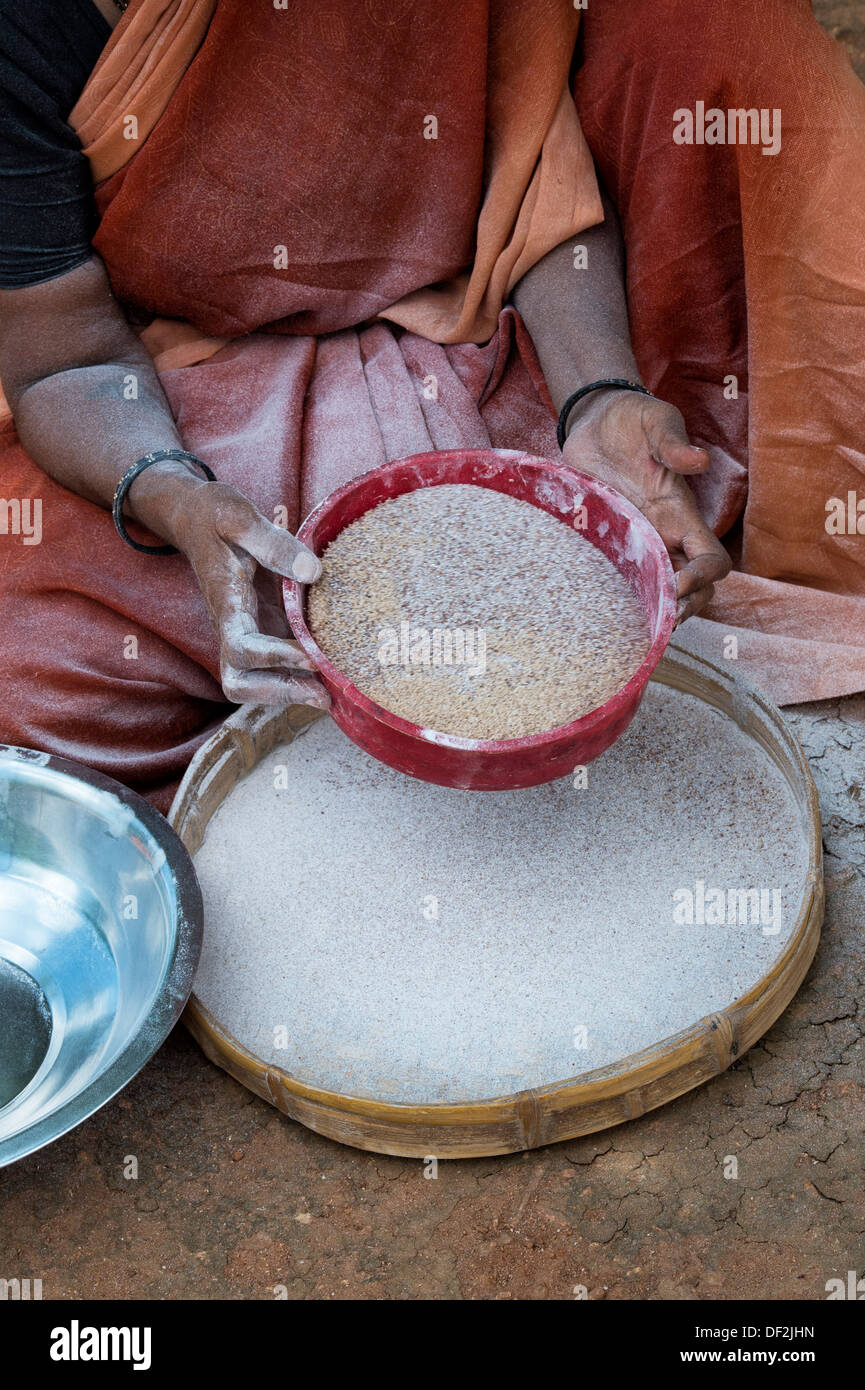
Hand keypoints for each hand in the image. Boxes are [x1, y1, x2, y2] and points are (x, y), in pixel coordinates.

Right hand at [131, 465, 330, 706]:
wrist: (193, 518)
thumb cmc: (212, 516)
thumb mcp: (238, 517)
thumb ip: (273, 543)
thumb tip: (313, 571)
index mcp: (225, 604)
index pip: (241, 648)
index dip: (274, 659)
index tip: (311, 656)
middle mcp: (232, 627)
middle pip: (240, 682)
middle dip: (279, 692)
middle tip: (323, 695)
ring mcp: (245, 631)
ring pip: (255, 681)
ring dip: (291, 691)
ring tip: (334, 691)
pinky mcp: (260, 628)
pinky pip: (275, 665)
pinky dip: (299, 675)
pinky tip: (331, 671)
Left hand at [561, 389, 730, 622]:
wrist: (594, 419)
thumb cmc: (631, 419)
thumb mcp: (655, 421)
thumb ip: (672, 443)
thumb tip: (700, 461)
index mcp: (682, 514)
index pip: (711, 558)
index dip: (704, 577)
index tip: (680, 584)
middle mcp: (665, 536)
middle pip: (695, 588)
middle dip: (686, 608)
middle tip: (662, 620)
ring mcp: (637, 544)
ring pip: (660, 592)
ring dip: (658, 612)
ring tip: (641, 627)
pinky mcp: (608, 544)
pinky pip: (623, 581)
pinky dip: (624, 600)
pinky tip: (607, 614)